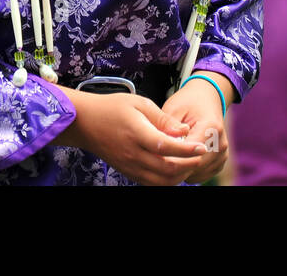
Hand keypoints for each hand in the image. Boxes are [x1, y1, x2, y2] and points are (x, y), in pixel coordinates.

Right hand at [57, 89, 205, 185]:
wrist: (85, 123)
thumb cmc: (112, 108)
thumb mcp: (139, 103)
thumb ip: (163, 119)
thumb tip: (184, 131)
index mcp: (137, 133)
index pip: (167, 147)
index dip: (187, 150)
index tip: (202, 147)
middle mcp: (133, 154)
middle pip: (167, 169)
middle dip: (188, 165)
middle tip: (199, 155)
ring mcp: (130, 166)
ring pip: (161, 181)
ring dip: (179, 176)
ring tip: (189, 163)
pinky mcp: (128, 172)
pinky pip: (151, 183)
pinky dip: (166, 180)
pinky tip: (173, 169)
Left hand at [162, 74, 230, 183]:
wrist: (206, 99)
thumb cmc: (187, 103)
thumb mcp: (173, 109)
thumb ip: (168, 128)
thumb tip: (159, 147)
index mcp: (210, 127)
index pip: (191, 153)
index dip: (172, 158)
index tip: (155, 157)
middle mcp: (221, 142)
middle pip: (195, 165)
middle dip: (175, 165)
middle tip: (157, 161)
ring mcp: (223, 153)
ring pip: (198, 173)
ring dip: (182, 170)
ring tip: (167, 158)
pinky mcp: (220, 161)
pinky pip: (202, 174)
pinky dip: (189, 172)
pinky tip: (178, 160)